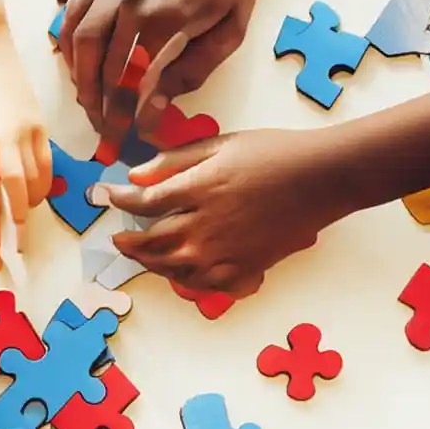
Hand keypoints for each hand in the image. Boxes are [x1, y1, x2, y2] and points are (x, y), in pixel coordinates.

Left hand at [0, 28, 52, 270]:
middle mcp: (5, 141)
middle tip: (5, 255)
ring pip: (35, 183)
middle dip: (10, 230)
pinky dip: (42, 185)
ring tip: (19, 229)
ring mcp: (27, 131)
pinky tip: (32, 198)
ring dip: (27, 211)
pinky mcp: (39, 122)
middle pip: (14, 197)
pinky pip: (47, 164)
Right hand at [59, 0, 263, 146]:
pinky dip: (68, 43)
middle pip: (102, 67)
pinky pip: (73, 13)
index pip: (137, 81)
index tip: (133, 134)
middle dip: (100, 106)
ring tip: (89, 104)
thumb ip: (194, 70)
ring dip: (80, 79)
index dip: (131, 113)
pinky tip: (75, 64)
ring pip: (79, 42)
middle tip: (105, 131)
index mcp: (166, 18)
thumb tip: (153, 108)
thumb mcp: (230, 28)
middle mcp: (130, 3)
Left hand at [102, 129, 352, 296]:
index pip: (144, 202)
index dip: (119, 202)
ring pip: (172, 267)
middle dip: (129, 241)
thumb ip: (175, 161)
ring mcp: (225, 251)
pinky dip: (185, 280)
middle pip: (152, 242)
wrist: (322, 179)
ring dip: (150, 263)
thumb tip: (135, 176)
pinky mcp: (244, 268)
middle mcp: (206, 225)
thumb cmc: (274, 153)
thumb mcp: (221, 144)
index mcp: (199, 189)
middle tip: (118, 240)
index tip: (107, 198)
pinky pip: (204, 284)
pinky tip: (179, 272)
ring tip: (141, 256)